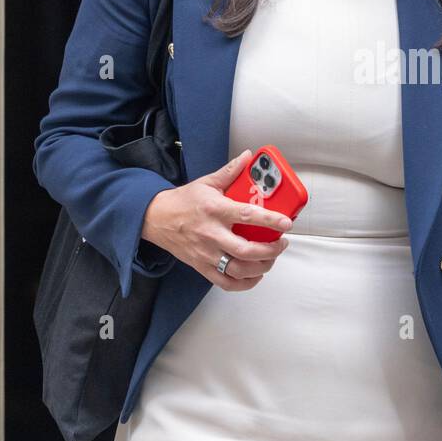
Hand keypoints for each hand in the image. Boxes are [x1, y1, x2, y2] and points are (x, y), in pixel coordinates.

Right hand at [139, 149, 292, 290]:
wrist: (155, 218)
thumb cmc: (183, 202)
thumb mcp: (207, 182)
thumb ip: (230, 172)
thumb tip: (248, 157)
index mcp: (215, 210)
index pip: (247, 216)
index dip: (270, 221)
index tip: (286, 223)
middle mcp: (211, 234)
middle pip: (245, 250)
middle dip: (270, 250)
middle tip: (281, 243)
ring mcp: (206, 253)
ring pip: (239, 270)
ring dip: (261, 267)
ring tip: (271, 257)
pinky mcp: (201, 267)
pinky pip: (226, 283)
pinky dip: (245, 283)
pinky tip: (255, 274)